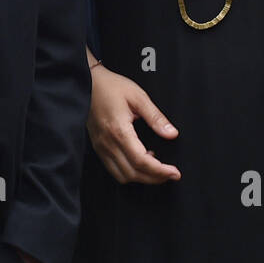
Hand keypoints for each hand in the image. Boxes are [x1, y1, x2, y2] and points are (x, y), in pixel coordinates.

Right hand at [87, 64, 179, 184]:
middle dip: (155, 178)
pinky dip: (129, 172)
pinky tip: (140, 161)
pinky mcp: (98, 147)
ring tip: (156, 168)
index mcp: (119, 131)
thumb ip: (156, 117)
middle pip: (133, 173)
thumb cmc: (111, 87)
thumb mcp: (138, 97)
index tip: (175, 172)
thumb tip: (172, 133)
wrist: (89, 83)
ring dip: (142, 177)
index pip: (141, 161)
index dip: (160, 171)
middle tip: (171, 174)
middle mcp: (108, 143)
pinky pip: (114, 170)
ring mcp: (101, 147)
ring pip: (123, 176)